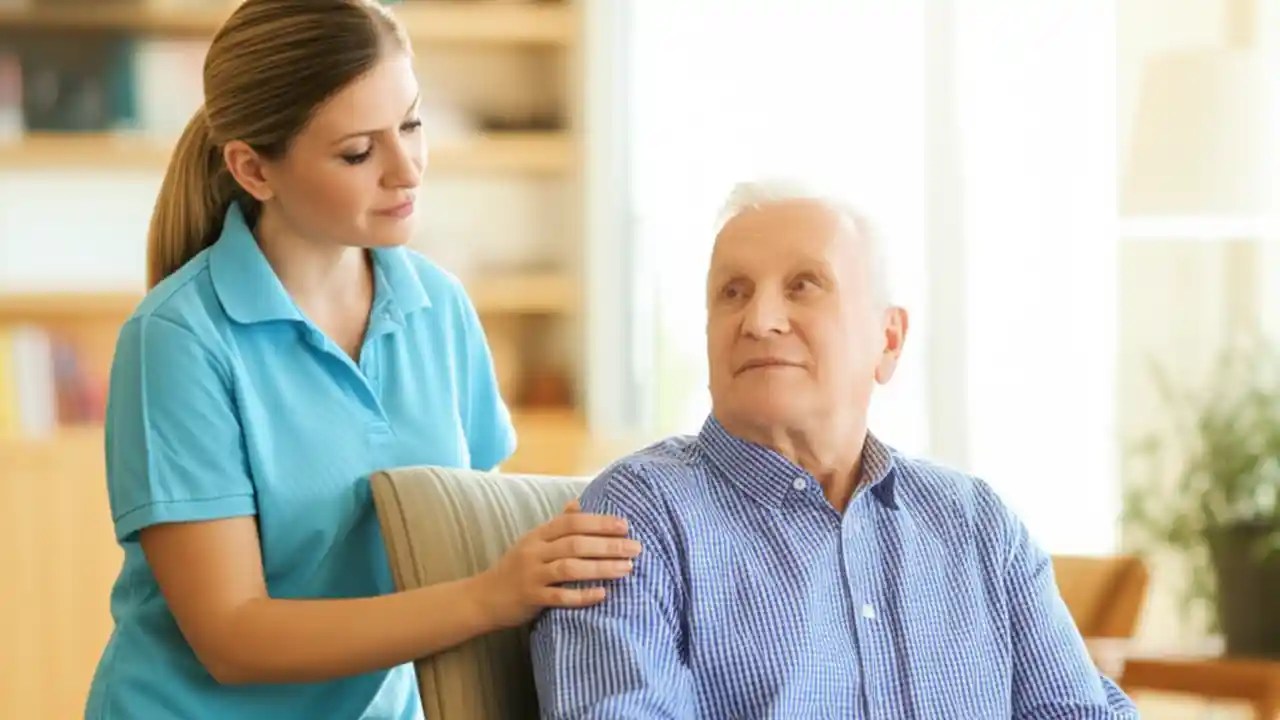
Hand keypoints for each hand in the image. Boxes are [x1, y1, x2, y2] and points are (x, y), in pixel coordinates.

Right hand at [473, 500, 641, 628]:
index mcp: (538, 535)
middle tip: (636, 548)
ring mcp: (531, 575)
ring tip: (627, 568)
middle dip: (608, 545)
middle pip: (575, 544)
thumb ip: (557, 525)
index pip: (572, 522)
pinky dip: (582, 595)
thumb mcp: (532, 542)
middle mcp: (534, 551)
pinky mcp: (530, 598)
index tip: (625, 526)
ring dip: (601, 568)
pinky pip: (559, 597)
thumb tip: (579, 503)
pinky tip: (603, 594)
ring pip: (570, 568)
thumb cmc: (515, 568)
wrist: (483, 597)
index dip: (599, 522)